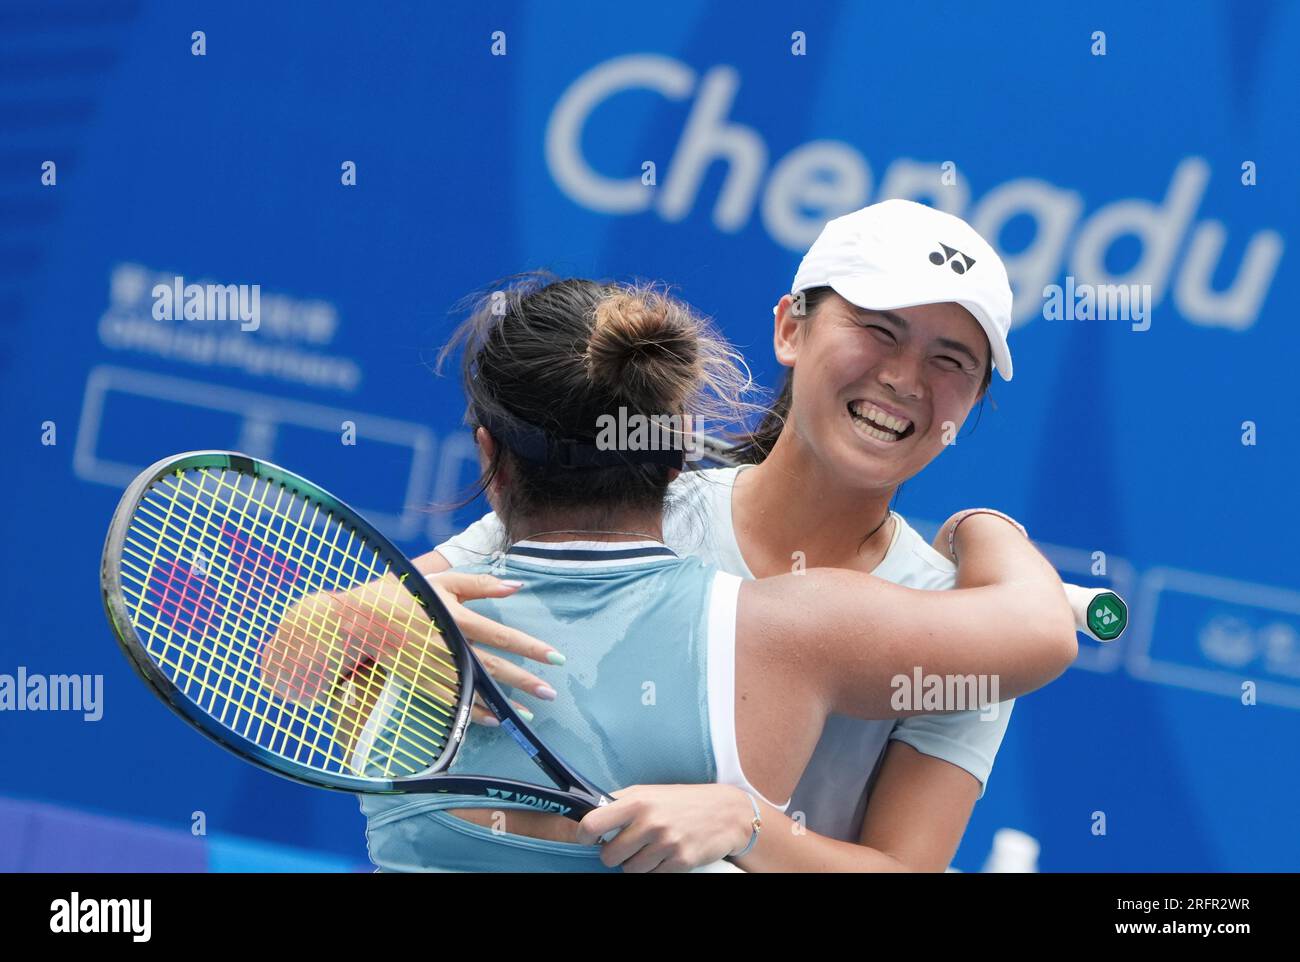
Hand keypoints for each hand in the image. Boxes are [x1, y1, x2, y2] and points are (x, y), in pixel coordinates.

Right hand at [422, 571, 564, 724]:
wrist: (362, 618)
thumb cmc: (407, 593)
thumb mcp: (444, 582)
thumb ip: (481, 583)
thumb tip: (517, 585)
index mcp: (457, 618)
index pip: (502, 635)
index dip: (530, 647)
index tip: (556, 658)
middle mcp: (449, 645)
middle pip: (492, 667)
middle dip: (523, 681)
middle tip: (551, 693)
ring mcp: (435, 666)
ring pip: (475, 689)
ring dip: (502, 703)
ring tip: (528, 714)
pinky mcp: (422, 681)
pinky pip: (452, 702)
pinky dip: (473, 713)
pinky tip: (495, 720)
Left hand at [574, 784, 754, 872]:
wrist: (726, 812)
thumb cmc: (683, 801)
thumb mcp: (650, 792)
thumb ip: (622, 804)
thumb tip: (590, 820)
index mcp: (637, 800)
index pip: (593, 824)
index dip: (584, 835)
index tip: (587, 838)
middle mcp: (649, 821)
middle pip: (609, 856)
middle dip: (614, 854)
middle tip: (627, 845)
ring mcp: (666, 843)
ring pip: (629, 870)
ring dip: (636, 863)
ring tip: (651, 848)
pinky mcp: (680, 861)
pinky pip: (652, 876)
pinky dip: (655, 869)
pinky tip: (665, 854)